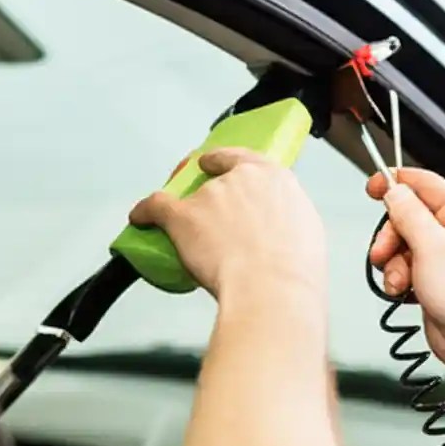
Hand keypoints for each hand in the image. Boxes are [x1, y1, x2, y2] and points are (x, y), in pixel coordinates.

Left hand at [130, 148, 326, 299]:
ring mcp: (209, 195)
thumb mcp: (304, 231)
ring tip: (189, 240)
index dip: (224, 163)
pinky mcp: (182, 215)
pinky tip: (140, 218)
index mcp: (274, 178)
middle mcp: (240, 179)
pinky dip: (144, 213)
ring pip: (188, 200)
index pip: (243, 159)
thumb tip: (274, 230)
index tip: (215, 166)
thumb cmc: (294, 268)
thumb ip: (283, 220)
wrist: (271, 286)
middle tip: (210, 219)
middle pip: (215, 182)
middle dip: (209, 198)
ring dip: (186, 215)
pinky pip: (155, 207)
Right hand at [366, 169, 444, 376]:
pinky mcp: (434, 280)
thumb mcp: (434, 248)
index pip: (426, 183)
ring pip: (402, 244)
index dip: (396, 182)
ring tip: (400, 283)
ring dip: (392, 264)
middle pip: (407, 216)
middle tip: (383, 254)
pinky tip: (404, 293)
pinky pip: (404, 268)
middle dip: (390, 236)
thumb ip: (410, 215)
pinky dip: (398, 279)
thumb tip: (395, 191)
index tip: (372, 188)